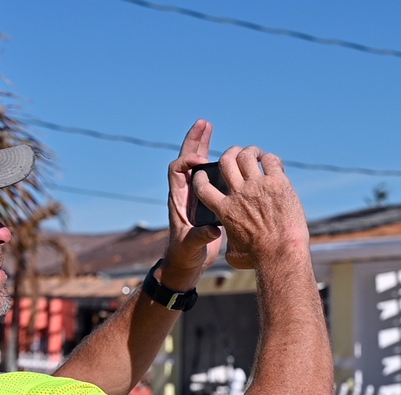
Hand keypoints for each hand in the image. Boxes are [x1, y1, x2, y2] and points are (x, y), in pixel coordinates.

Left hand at [162, 119, 223, 286]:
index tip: (200, 162)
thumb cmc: (185, 255)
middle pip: (185, 160)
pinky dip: (213, 161)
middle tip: (203, 123)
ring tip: (208, 126)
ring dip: (202, 145)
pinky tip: (224, 153)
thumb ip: (200, 237)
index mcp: (178, 199)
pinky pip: (207, 175)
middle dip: (193, 141)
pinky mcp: (204, 199)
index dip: (186, 162)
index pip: (176, 170)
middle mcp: (185, 192)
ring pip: (196, 164)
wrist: (185, 263)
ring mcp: (194, 194)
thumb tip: (212, 229)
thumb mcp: (192, 247)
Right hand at [193, 146, 309, 269]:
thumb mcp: (234, 255)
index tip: (205, 173)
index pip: (202, 186)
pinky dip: (270, 158)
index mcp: (224, 209)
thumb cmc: (258, 259)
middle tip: (236, 154)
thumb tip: (230, 249)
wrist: (281, 254)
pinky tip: (273, 163)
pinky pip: (271, 161)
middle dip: (229, 154)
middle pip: (226, 162)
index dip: (201, 176)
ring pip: (246, 156)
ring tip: (256, 153)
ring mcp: (257, 186)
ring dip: (250, 151)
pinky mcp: (277, 183)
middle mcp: (238, 194)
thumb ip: (229, 246)